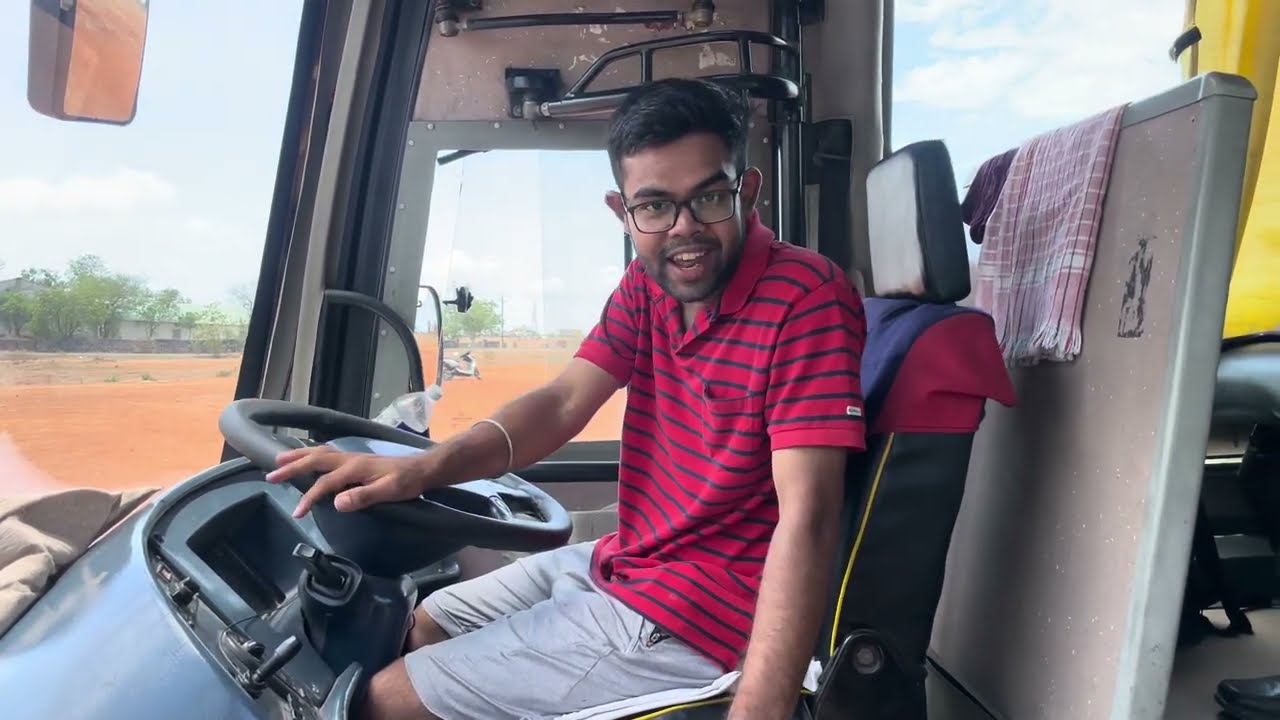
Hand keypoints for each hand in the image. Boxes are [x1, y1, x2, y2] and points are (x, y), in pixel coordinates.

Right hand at [266, 445, 429, 517]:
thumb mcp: (388, 492)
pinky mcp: (356, 460)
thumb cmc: (406, 482)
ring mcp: (352, 458)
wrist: (422, 470)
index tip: (297, 512)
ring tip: (280, 459)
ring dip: (299, 456)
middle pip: (315, 460)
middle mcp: (349, 460)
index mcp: (354, 468)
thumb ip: (363, 497)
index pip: (325, 483)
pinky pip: (328, 454)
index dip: (310, 498)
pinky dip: (313, 455)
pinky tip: (309, 458)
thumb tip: (337, 503)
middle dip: (292, 466)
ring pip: (320, 453)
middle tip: (271, 474)